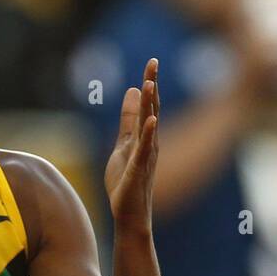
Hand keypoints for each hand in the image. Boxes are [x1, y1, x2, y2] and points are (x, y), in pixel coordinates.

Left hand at [104, 58, 158, 233]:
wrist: (129, 214)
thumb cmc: (126, 182)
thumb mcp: (123, 144)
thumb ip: (128, 120)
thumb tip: (133, 91)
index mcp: (144, 137)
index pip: (149, 106)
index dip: (150, 83)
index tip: (152, 61)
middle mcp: (149, 144)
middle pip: (152, 109)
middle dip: (152, 86)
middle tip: (153, 62)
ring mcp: (145, 157)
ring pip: (149, 127)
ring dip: (150, 105)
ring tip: (150, 83)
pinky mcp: (137, 170)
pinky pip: (144, 150)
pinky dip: (148, 134)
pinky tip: (151, 120)